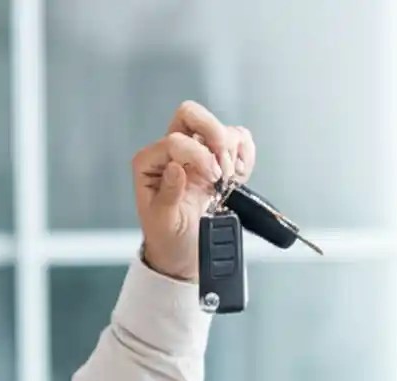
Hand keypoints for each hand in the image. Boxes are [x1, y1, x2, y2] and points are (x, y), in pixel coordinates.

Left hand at [132, 101, 256, 281]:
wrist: (182, 251)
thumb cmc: (167, 235)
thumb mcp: (162, 221)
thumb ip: (167, 195)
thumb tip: (175, 168)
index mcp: (151, 162)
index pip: (175, 139)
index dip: (197, 155)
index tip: (211, 180)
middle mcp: (172, 151)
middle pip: (191, 114)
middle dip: (213, 132)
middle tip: (223, 163)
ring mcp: (197, 153)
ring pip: (219, 127)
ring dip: (231, 150)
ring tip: (228, 180)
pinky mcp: (218, 160)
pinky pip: (238, 140)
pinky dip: (245, 153)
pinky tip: (239, 175)